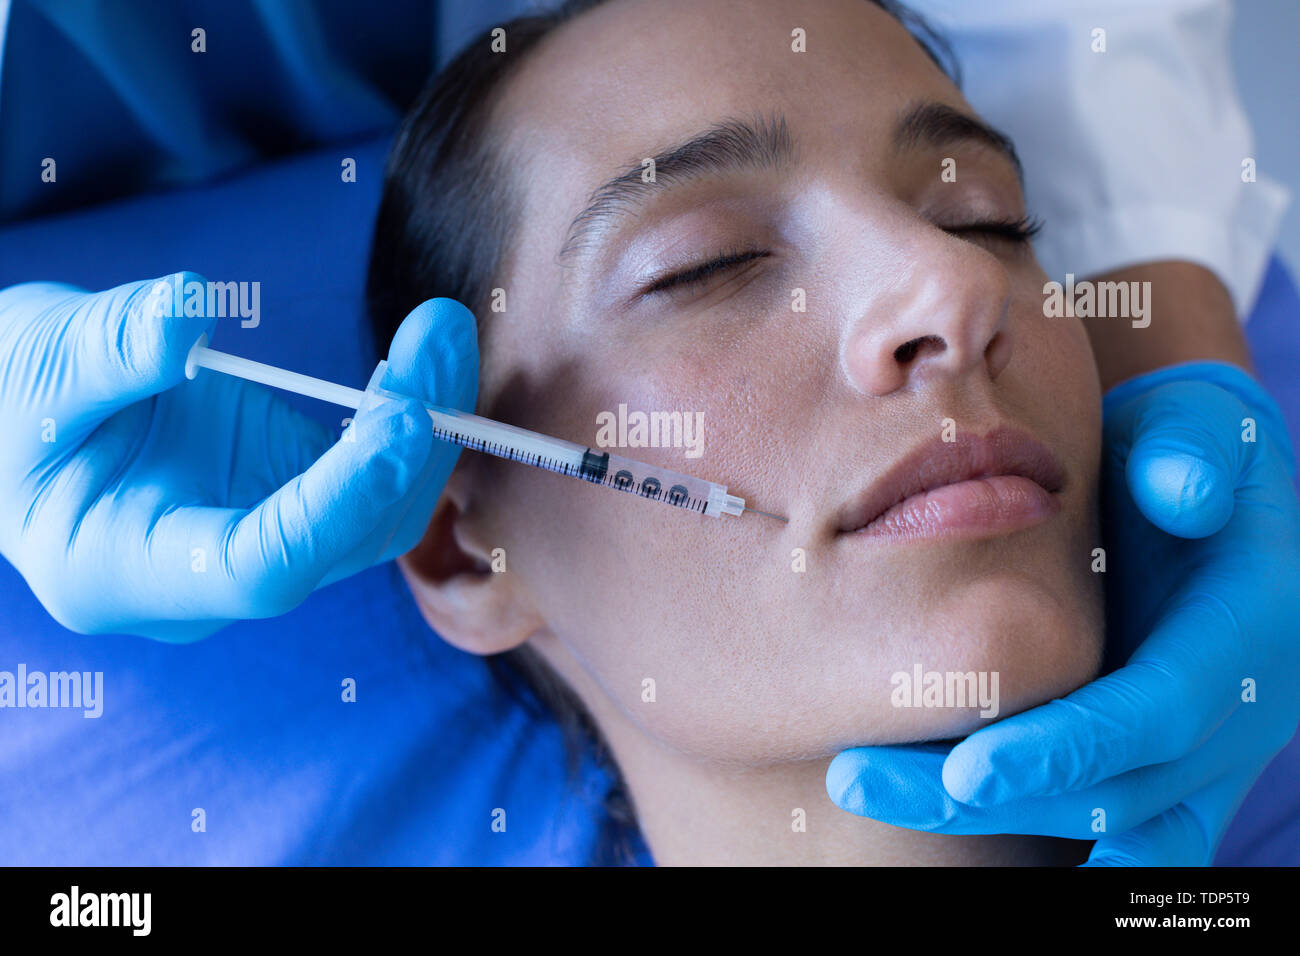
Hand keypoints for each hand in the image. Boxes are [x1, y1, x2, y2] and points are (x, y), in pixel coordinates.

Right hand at [0, 272, 477, 640]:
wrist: (23, 411)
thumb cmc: (9, 403)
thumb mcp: (35, 368)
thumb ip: (106, 349)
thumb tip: (190, 311)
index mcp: (126, 572)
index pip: (262, 568)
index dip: (340, 503)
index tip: (403, 421)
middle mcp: (209, 578)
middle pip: (343, 542)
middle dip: (408, 447)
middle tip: (440, 338)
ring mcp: (259, 537)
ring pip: (375, 515)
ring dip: (426, 424)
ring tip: (443, 330)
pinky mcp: (288, 493)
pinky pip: (370, 477)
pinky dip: (407, 417)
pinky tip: (422, 355)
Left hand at [827, 362, 1299, 864]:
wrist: (1202, 484)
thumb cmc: (1188, 447)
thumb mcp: (1200, 428)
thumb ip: (1195, 451)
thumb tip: (1180, 492)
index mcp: (1249, 630)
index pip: (1157, 715)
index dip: (1066, 750)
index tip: (967, 773)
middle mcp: (1238, 712)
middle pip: (1116, 793)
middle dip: (990, 796)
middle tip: (862, 780)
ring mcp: (1208, 752)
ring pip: (1106, 826)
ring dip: (984, 821)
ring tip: (864, 785)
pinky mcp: (1168, 767)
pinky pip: (1112, 830)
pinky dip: (1029, 830)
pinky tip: (930, 813)